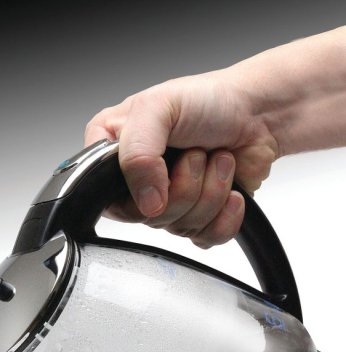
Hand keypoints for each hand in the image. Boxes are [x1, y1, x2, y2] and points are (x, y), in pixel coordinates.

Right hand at [85, 70, 278, 247]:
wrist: (258, 112)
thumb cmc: (208, 100)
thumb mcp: (157, 107)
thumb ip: (137, 154)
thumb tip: (147, 203)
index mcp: (114, 153)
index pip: (105, 196)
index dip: (136, 190)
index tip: (160, 166)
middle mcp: (138, 182)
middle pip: (149, 218)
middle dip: (184, 187)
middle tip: (195, 154)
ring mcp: (167, 203)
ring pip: (179, 228)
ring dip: (210, 192)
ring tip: (216, 160)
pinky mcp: (197, 219)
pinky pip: (204, 239)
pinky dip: (225, 215)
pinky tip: (231, 190)